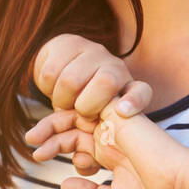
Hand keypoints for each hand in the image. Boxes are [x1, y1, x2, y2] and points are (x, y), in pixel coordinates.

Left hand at [26, 100, 186, 188]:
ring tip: (34, 136)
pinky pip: (94, 100)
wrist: (177, 187)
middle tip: (29, 141)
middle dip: (49, 131)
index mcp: (113, 154)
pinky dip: (73, 106)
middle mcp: (114, 137)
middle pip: (75, 125)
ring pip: (79, 112)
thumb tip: (64, 183)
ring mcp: (117, 126)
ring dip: (53, 121)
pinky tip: (55, 125)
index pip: (79, 142)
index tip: (37, 157)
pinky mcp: (121, 115)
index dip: (56, 146)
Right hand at [33, 34, 151, 120]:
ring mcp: (95, 52)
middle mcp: (116, 66)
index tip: (123, 112)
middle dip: (85, 106)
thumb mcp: (97, 115)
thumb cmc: (84, 99)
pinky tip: (54, 86)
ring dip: (61, 99)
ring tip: (64, 100)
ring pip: (70, 81)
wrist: (64, 66)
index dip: (134, 102)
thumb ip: (98, 128)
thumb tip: (85, 145)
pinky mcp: (70, 43)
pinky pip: (50, 73)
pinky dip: (47, 87)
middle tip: (79, 112)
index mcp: (128, 88)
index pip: (141, 93)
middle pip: (105, 83)